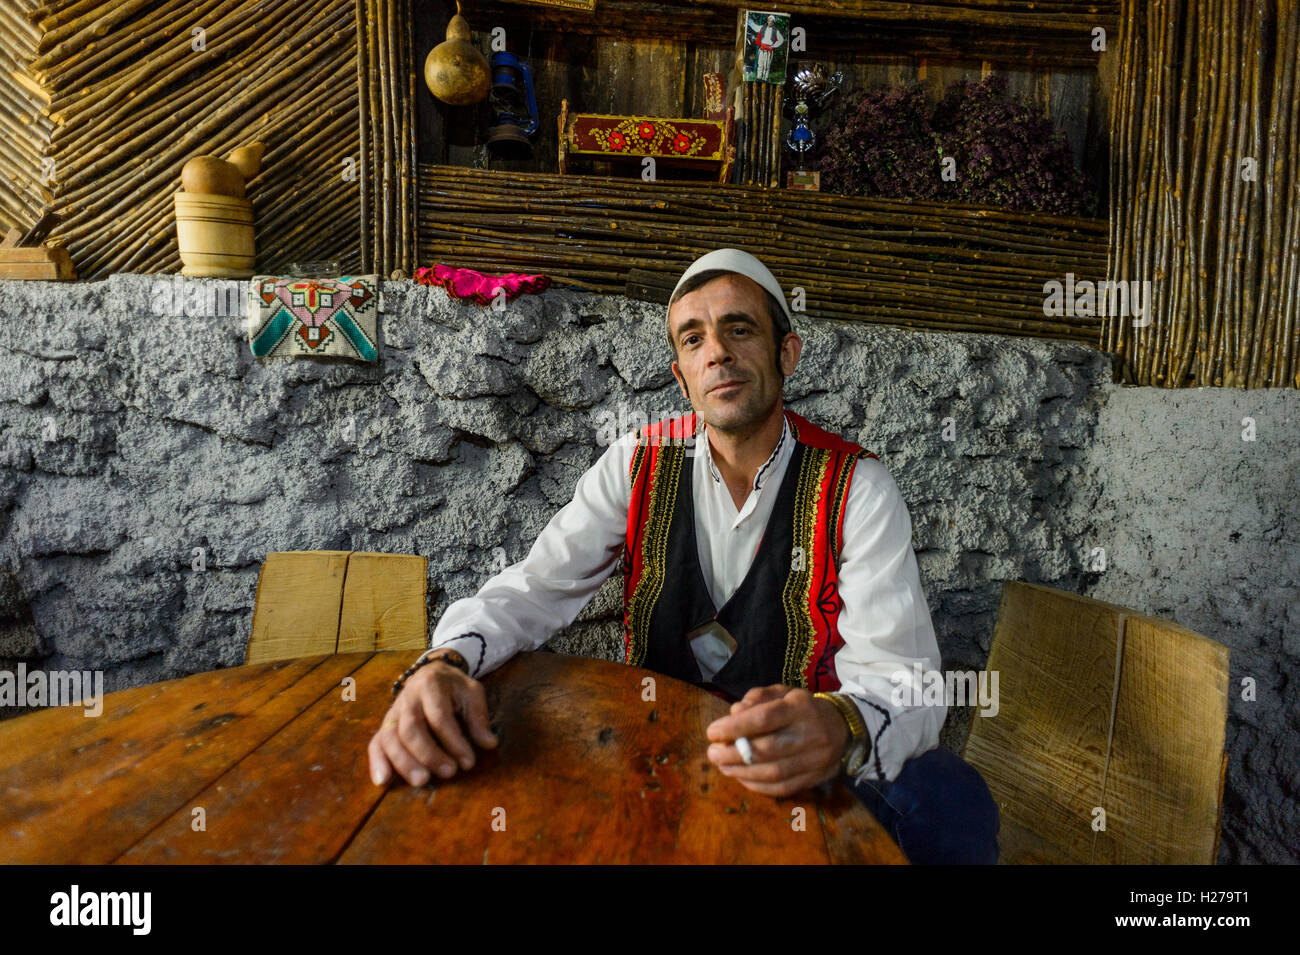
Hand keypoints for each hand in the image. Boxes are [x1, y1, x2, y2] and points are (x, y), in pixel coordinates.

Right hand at [368, 658, 498, 786]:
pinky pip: (376, 743)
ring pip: (389, 738)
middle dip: (429, 754)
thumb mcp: (472, 692)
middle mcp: (407, 698)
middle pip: (410, 728)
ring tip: (421, 781)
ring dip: (404, 763)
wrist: (431, 673)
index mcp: (431, 685)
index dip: (453, 741)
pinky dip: (377, 762)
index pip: (439, 716)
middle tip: (449, 773)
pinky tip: (383, 781)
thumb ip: (478, 717)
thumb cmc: (454, 687)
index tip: (469, 761)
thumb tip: (489, 744)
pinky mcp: (385, 725)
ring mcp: (393, 712)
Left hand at [705, 685, 848, 796]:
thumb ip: (757, 697)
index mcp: (800, 707)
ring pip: (774, 772)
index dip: (736, 727)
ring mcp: (816, 759)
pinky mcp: (815, 778)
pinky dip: (758, 785)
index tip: (712, 732)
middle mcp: (811, 734)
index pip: (765, 718)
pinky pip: (783, 787)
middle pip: (768, 749)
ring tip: (722, 766)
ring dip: (742, 772)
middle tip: (712, 753)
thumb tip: (734, 713)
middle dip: (734, 754)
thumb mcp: (782, 692)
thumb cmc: (801, 708)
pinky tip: (741, 778)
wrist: (842, 727)